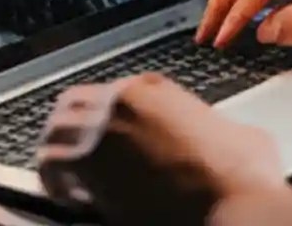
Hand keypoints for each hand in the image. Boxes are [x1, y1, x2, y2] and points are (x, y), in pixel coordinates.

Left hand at [36, 73, 290, 222]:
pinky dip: (57, 183)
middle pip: (72, 105)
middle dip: (72, 131)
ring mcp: (104, 127)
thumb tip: (223, 141)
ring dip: (60, 156)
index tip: (113, 142)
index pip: (112, 93)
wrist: (232, 201)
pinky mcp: (88, 160)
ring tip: (74, 183)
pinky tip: (76, 200)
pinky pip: (50, 165)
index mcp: (158, 90)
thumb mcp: (240, 134)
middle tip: (79, 158)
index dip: (109, 120)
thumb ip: (217, 129)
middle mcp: (126, 100)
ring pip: (54, 132)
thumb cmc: (242, 174)